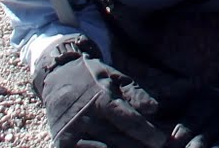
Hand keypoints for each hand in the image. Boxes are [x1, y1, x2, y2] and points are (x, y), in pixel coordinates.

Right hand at [33, 38, 167, 147]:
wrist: (57, 77)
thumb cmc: (93, 77)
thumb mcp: (116, 78)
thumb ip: (135, 93)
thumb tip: (154, 109)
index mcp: (100, 97)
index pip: (127, 120)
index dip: (146, 132)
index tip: (161, 140)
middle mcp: (85, 116)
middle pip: (118, 140)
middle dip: (138, 146)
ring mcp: (71, 132)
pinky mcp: (61, 143)